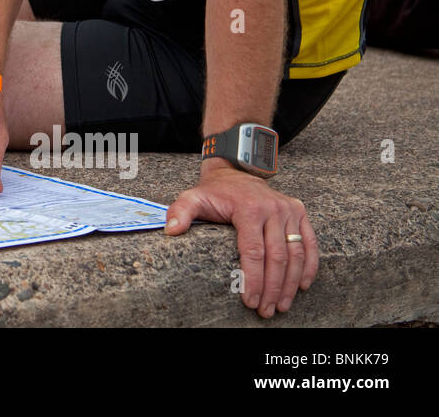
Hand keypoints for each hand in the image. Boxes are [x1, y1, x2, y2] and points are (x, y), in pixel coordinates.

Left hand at [165, 159, 318, 317]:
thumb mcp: (193, 197)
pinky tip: (303, 286)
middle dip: (272, 288)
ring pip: (296, 254)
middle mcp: (273, 209)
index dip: (253, 278)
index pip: (253, 251)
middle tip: (266, 310)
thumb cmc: (215, 192)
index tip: (249, 300)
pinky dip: (309, 267)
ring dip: (291, 283)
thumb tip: (171, 230)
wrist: (237, 172)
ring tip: (282, 305)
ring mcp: (289, 210)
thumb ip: (180, 212)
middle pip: (277, 257)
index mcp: (248, 208)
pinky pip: (310, 244)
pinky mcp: (299, 212)